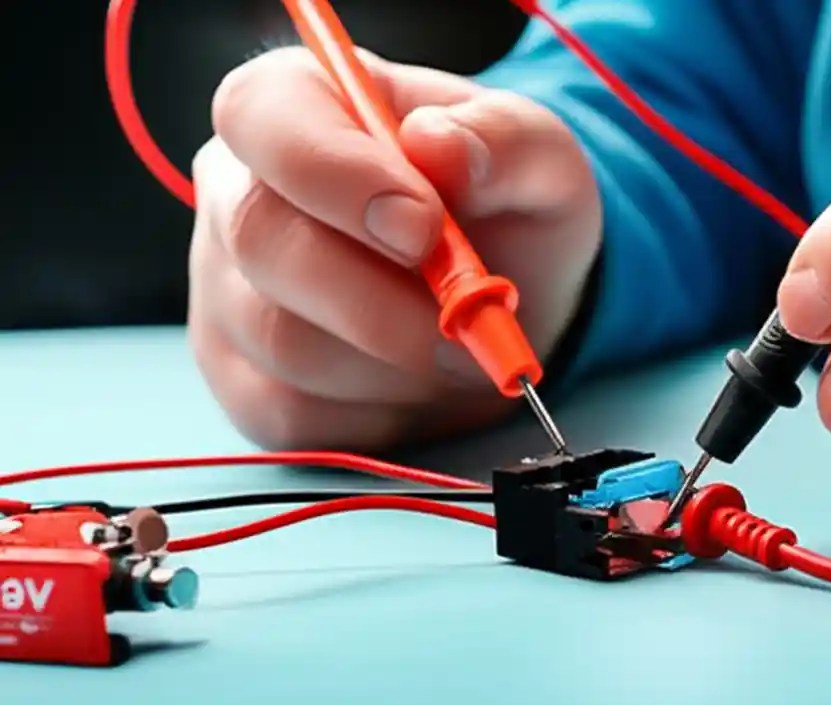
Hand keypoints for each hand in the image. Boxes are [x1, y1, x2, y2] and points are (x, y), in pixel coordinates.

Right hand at [189, 48, 599, 450]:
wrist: (510, 301)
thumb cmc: (507, 209)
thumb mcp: (539, 158)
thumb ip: (503, 139)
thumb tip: (437, 144)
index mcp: (295, 103)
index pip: (261, 115)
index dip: (333, 173)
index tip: (422, 226)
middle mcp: (238, 193)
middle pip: (263, 240)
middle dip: (380, 296)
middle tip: (469, 316)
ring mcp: (227, 292)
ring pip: (282, 340)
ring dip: (396, 360)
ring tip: (460, 346)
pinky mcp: (243, 380)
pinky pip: (291, 411)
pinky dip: (377, 411)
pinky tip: (416, 381)